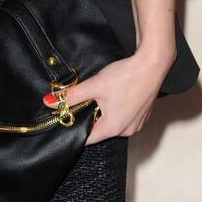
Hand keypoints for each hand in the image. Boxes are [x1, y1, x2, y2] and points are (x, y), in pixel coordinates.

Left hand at [42, 47, 174, 143]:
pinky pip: (122, 118)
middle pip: (99, 130)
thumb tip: (48, 102)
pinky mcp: (141, 115)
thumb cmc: (126, 76)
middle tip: (79, 102)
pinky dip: (114, 109)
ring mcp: (136, 124)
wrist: (152, 64)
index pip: (87, 138)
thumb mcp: (94, 86)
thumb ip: (70, 96)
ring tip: (96, 96)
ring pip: (110, 123)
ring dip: (101, 112)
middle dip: (88, 117)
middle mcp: (127, 130)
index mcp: (114, 128)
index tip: (64, 119)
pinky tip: (112, 95)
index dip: (74, 129)